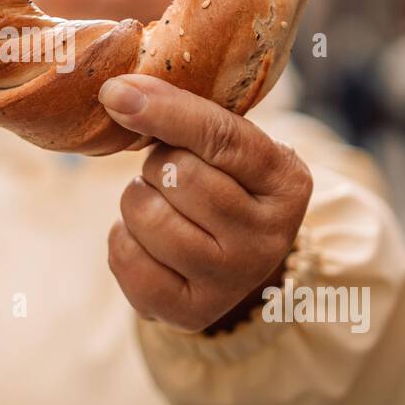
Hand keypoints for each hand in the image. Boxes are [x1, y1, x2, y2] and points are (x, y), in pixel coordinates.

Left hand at [99, 74, 312, 333]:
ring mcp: (232, 280)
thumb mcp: (228, 146)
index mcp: (288, 183)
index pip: (222, 137)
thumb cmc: (223, 184)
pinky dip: (122, 238)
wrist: (231, 260)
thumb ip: (188, 114)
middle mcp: (269, 237)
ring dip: (136, 200)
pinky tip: (145, 239)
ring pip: (148, 217)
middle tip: (169, 174)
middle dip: (156, 164)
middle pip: (179, 176)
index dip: (165, 111)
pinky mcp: (190, 313)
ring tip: (160, 205)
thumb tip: (118, 92)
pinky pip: (126, 257)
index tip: (117, 92)